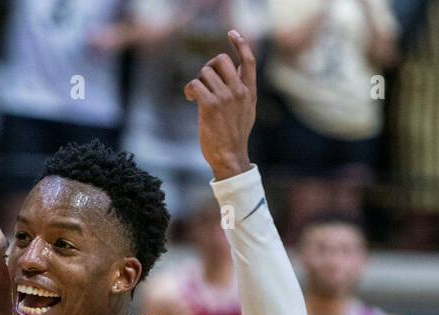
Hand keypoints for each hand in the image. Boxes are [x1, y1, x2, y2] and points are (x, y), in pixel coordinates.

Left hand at [185, 30, 255, 181]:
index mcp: (249, 92)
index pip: (248, 60)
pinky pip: (195, 84)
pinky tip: (190, 99)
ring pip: (205, 72)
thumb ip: (243, 90)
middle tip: (205, 80)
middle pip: (220, 60)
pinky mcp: (210, 105)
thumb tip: (236, 70)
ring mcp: (225, 98)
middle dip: (209, 67)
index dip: (240, 43)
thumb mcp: (247, 110)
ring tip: (196, 96)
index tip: (232, 33)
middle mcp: (239, 91)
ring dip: (198, 82)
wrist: (230, 157)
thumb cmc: (235, 135)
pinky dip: (190, 90)